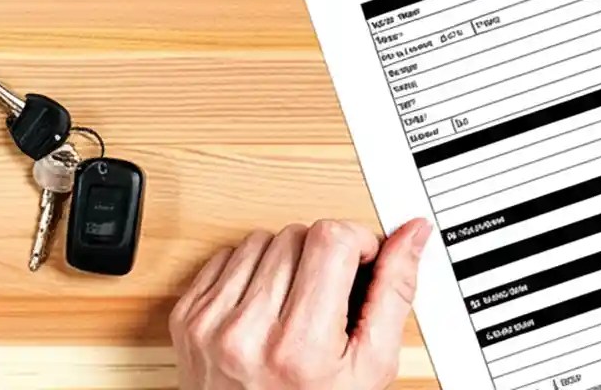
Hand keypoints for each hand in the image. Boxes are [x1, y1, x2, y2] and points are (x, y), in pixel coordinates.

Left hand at [170, 218, 431, 388]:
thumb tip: (412, 234)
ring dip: (287, 259)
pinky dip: (253, 270)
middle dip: (323, 254)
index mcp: (300, 346)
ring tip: (297, 301)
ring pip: (263, 239)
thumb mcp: (370, 366)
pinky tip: (267, 303)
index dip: (357, 241)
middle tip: (330, 294)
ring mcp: (211, 324)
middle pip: (298, 235)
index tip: (362, 261)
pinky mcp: (188, 317)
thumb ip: (394, 293)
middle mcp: (248, 332)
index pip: (331, 240)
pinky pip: (228, 255)